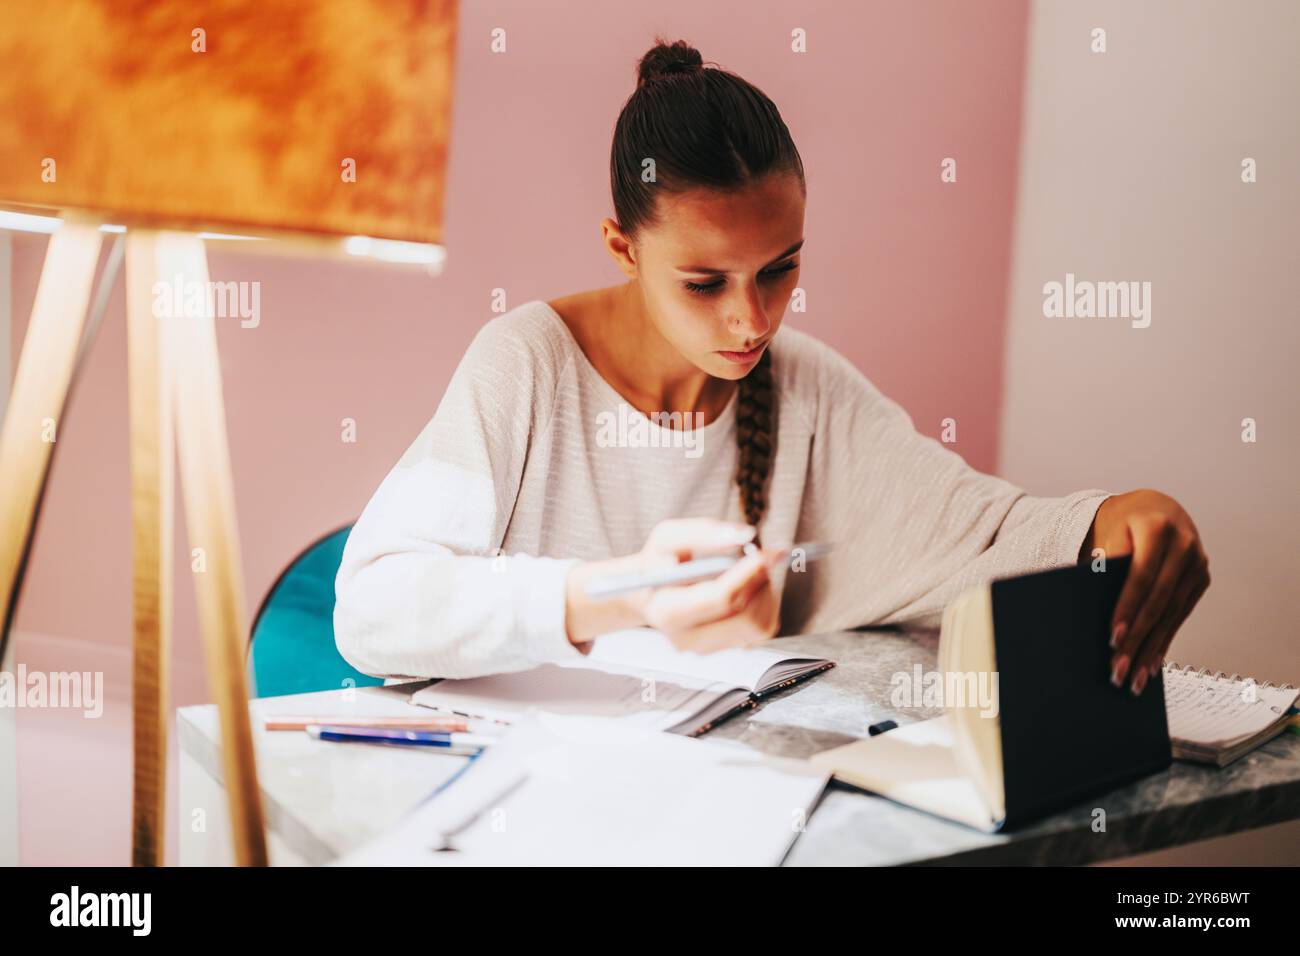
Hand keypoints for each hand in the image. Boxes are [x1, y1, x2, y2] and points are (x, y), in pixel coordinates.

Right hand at [635, 519, 783, 652]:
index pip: (721, 599)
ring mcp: (708, 648)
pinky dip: (766, 603)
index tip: (763, 552)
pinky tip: (751, 586)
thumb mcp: (667, 537)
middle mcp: (687, 639)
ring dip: (765, 592)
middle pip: (746, 616)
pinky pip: (763, 628)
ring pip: (760, 624)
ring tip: (752, 569)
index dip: (748, 573)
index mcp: (668, 612)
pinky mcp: (726, 649)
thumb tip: (745, 536)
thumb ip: (703, 533)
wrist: (652, 592)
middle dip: (761, 583)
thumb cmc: (660, 562)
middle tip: (763, 555)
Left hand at [1080, 490, 1210, 694]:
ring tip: (1135, 678)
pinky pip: (1181, 615)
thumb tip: (1095, 606)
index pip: (1141, 576)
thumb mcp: (1109, 531)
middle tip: (1120, 669)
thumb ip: (1106, 561)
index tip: (1112, 638)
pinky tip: (1153, 663)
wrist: (1155, 507)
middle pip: (1158, 601)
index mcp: (1158, 527)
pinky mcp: (1201, 579)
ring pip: (1172, 614)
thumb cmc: (1123, 521)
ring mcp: (1197, 563)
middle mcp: (1185, 545)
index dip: (1127, 609)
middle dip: (1138, 638)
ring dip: (1152, 648)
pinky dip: (1165, 640)